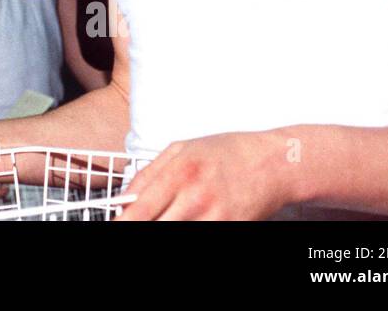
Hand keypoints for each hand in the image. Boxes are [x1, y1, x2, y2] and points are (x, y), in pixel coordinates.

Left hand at [117, 131, 293, 220]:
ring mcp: (216, 218)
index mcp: (179, 173)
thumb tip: (123, 200)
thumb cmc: (225, 153)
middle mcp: (196, 197)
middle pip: (156, 228)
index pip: (140, 210)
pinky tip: (186, 223)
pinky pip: (203, 238)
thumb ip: (148, 174)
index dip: (122, 223)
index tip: (114, 226)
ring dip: (165, 231)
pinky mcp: (231, 229)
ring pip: (178, 235)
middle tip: (135, 226)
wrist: (273, 163)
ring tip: (166, 220)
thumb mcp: (180, 149)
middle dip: (140, 229)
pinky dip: (189, 233)